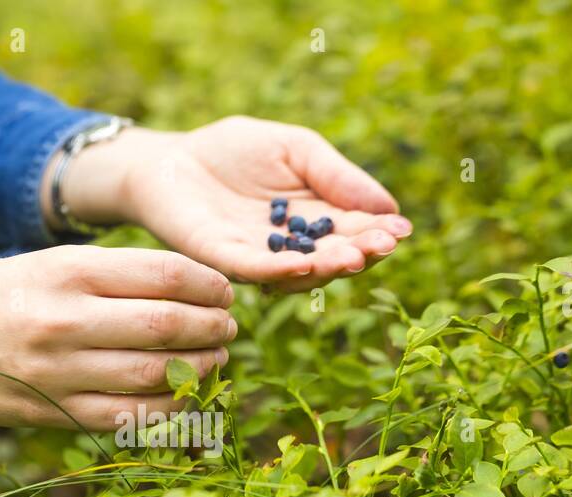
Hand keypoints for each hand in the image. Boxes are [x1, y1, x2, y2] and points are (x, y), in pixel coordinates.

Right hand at [0, 244, 235, 429]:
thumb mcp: (51, 262)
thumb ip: (115, 276)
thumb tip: (193, 292)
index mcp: (67, 270)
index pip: (166, 274)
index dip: (211, 285)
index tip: (227, 292)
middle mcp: (63, 319)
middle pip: (167, 326)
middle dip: (213, 329)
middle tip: (230, 328)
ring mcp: (56, 372)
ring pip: (154, 376)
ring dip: (199, 371)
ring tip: (216, 361)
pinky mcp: (49, 413)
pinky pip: (125, 418)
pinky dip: (166, 411)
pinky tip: (184, 399)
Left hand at [58, 117, 411, 290]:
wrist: (171, 159)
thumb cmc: (233, 151)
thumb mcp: (296, 149)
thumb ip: (336, 175)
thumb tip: (388, 205)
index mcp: (312, 223)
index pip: (352, 231)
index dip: (376, 232)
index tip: (400, 230)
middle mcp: (289, 250)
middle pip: (331, 258)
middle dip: (360, 252)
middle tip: (383, 246)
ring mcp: (257, 259)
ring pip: (299, 272)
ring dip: (328, 267)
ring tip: (354, 257)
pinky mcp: (221, 259)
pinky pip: (254, 270)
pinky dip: (279, 271)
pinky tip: (304, 266)